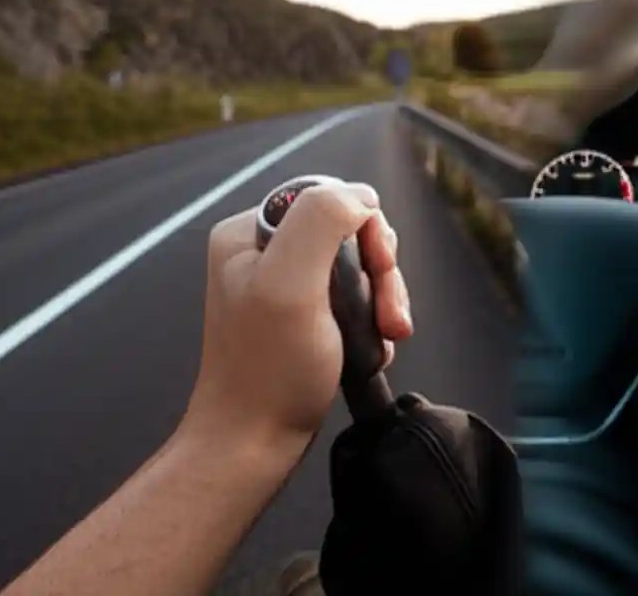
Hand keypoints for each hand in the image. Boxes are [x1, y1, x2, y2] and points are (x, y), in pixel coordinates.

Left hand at [182, 181, 413, 453]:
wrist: (253, 443)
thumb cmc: (268, 372)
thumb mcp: (290, 283)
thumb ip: (322, 222)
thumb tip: (360, 194)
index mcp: (248, 232)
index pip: (330, 198)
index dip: (367, 229)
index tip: (378, 269)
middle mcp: (263, 253)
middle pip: (350, 233)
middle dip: (380, 272)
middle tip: (389, 315)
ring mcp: (284, 287)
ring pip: (359, 269)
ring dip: (383, 301)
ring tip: (387, 335)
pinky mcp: (304, 319)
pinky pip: (356, 301)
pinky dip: (373, 323)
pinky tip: (372, 347)